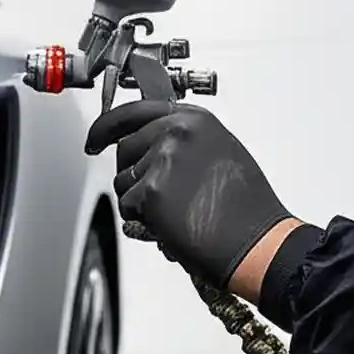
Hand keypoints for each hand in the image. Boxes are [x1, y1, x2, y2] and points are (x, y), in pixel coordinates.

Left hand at [85, 100, 290, 289]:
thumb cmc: (247, 208)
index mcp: (195, 119)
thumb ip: (187, 142)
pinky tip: (171, 225)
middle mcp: (176, 133)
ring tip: (175, 212)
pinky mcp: (151, 192)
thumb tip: (156, 147)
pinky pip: (128, 207)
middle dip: (134, 175)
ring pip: (124, 181)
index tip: (95, 140)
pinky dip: (143, 222)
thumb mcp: (222, 153)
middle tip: (157, 197)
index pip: (135, 112)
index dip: (108, 127)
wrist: (258, 242)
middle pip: (125, 149)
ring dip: (139, 201)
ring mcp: (162, 160)